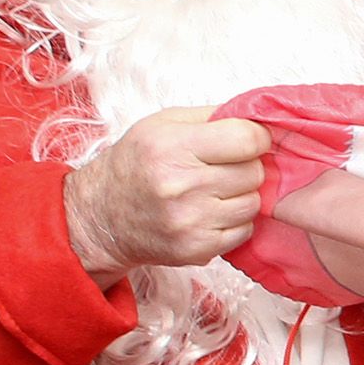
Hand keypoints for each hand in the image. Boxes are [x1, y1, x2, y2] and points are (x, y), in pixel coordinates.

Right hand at [63, 108, 271, 283]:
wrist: (101, 215)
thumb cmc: (136, 164)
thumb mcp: (163, 124)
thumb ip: (214, 115)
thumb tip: (263, 116)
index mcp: (171, 147)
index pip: (247, 139)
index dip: (255, 137)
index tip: (247, 140)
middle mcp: (180, 185)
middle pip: (254, 172)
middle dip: (246, 166)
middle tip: (222, 167)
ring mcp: (189, 221)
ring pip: (253, 203)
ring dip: (241, 195)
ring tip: (214, 190)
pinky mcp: (197, 249)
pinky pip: (245, 231)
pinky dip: (234, 222)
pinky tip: (210, 212)